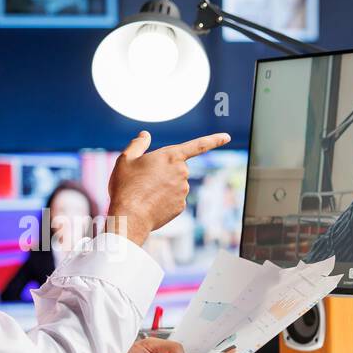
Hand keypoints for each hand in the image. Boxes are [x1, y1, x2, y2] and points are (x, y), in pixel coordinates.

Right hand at [106, 130, 231, 245]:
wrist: (129, 217)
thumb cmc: (126, 186)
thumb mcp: (125, 159)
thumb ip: (137, 144)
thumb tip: (144, 136)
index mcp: (171, 156)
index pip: (198, 145)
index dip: (214, 140)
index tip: (227, 137)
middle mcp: (182, 172)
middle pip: (176, 167)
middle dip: (163, 171)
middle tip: (143, 179)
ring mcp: (183, 191)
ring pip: (174, 184)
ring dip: (162, 186)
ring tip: (144, 193)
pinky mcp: (181, 206)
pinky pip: (173, 199)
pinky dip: (163, 200)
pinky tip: (150, 204)